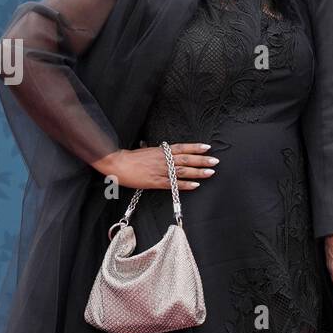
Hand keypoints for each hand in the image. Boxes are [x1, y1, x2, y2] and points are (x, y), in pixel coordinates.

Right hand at [91, 142, 218, 190]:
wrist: (117, 164)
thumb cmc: (131, 157)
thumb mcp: (147, 150)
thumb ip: (159, 152)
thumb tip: (167, 150)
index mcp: (161, 151)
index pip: (182, 147)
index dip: (195, 147)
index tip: (208, 147)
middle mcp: (163, 159)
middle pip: (186, 159)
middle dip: (202, 160)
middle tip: (215, 161)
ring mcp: (160, 171)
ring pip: (182, 171)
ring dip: (198, 172)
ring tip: (210, 173)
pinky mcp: (155, 182)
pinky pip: (173, 184)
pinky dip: (185, 184)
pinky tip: (195, 185)